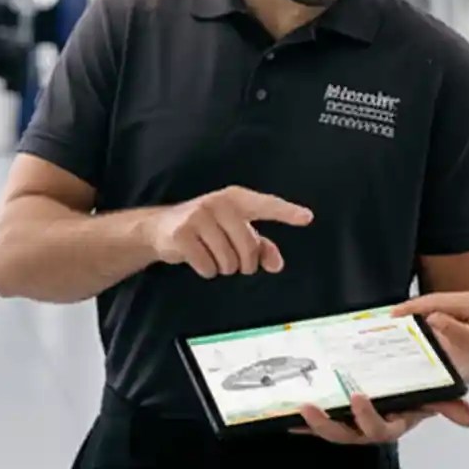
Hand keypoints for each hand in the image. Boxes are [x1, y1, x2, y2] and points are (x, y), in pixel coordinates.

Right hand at [144, 186, 312, 278]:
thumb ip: (260, 246)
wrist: (161, 228)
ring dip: (222, 267)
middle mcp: (218, 203)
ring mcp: (198, 217)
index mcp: (236, 199)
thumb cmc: (206, 228)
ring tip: (211, 254)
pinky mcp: (182, 234)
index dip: (287, 212)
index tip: (307, 218)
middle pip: (248, 248)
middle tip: (232, 259)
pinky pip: (208, 267)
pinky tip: (197, 258)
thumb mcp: (234, 232)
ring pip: (228, 261)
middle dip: (243, 263)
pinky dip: (206, 271)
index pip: (266, 205)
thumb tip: (276, 264)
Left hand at [291, 393, 468, 444]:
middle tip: (311, 408)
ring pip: (331, 430)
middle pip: (347, 435)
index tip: (358, 397)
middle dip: (327, 425)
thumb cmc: (418, 390)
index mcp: (391, 423)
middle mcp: (368, 427)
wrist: (407, 381)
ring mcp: (351, 423)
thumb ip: (447, 405)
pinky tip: (285, 413)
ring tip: (298, 409)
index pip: (380, 428)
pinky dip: (302, 420)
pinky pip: (317, 422)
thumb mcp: (433, 395)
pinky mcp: (337, 416)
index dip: (368, 417)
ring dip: (312, 423)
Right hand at [394, 289, 468, 374]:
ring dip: (430, 315)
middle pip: (439, 301)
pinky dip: (444, 320)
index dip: (412, 307)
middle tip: (397, 321)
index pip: (434, 300)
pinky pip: (458, 313)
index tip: (393, 313)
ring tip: (411, 326)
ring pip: (448, 307)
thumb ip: (451, 329)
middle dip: (417, 310)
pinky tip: (437, 330)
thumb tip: (430, 318)